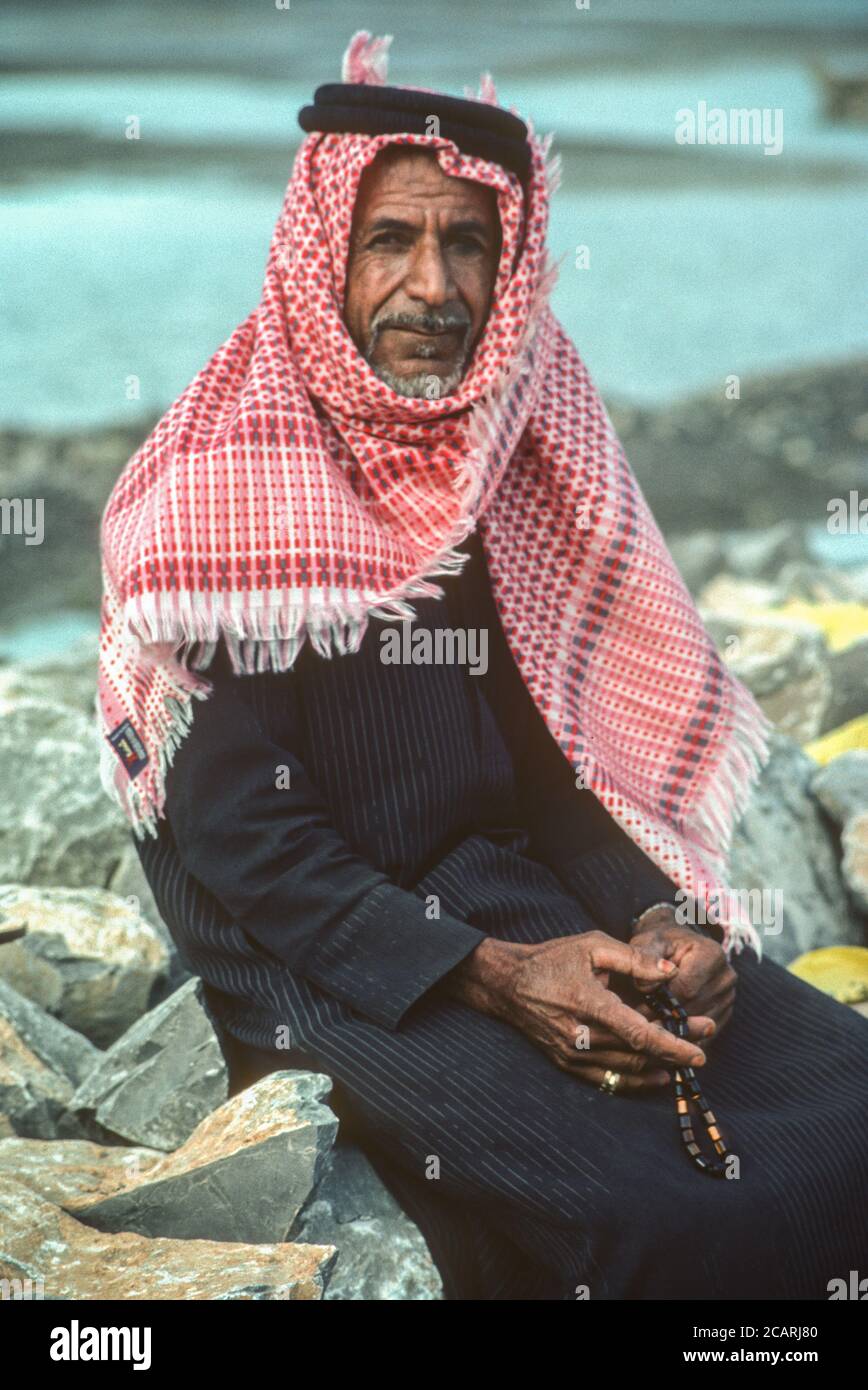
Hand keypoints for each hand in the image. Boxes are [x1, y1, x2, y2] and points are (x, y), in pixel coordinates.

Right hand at [445, 930, 711, 1092]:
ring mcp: (573, 1055)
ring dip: (660, 1066)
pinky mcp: (567, 1064)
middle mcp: (582, 1037)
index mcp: (589, 1005)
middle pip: (639, 1054)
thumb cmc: (552, 959)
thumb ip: (633, 959)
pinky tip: (658, 1076)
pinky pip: (608, 1080)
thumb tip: (670, 974)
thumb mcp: (592, 945)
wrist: (507, 983)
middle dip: (676, 1048)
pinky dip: (636, 1081)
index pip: (640, 1034)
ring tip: (688, 1055)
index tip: (701, 1046)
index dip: (673, 1044)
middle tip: (706, 1034)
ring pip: (627, 1071)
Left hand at [630, 907, 736, 1035]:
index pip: (686, 989)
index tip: (637, 1012)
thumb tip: (648, 987)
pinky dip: (686, 1035)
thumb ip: (645, 960)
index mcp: (711, 955)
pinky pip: (706, 1032)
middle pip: (694, 1009)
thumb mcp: (649, 942)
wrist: (675, 945)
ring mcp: (729, 996)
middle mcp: (726, 976)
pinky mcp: (726, 1012)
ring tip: (651, 1029)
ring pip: (701, 1024)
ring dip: (675, 1029)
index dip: (661, 1003)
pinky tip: (666, 1034)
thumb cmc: (659, 942)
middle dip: (666, 1018)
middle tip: (641, 1026)